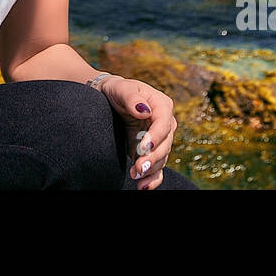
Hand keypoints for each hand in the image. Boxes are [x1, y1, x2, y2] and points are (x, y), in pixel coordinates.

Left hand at [98, 74, 174, 189]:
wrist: (110, 99)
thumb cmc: (117, 90)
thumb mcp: (121, 88)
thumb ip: (132, 98)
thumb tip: (144, 111)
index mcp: (162, 105)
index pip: (164, 123)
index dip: (155, 136)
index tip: (143, 147)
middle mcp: (165, 123)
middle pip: (165, 144)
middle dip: (153, 157)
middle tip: (138, 166)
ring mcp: (159, 139)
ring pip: (162, 158)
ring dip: (150, 169)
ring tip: (135, 175)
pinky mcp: (152, 151)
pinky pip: (158, 168)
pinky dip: (152, 179)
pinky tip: (143, 187)